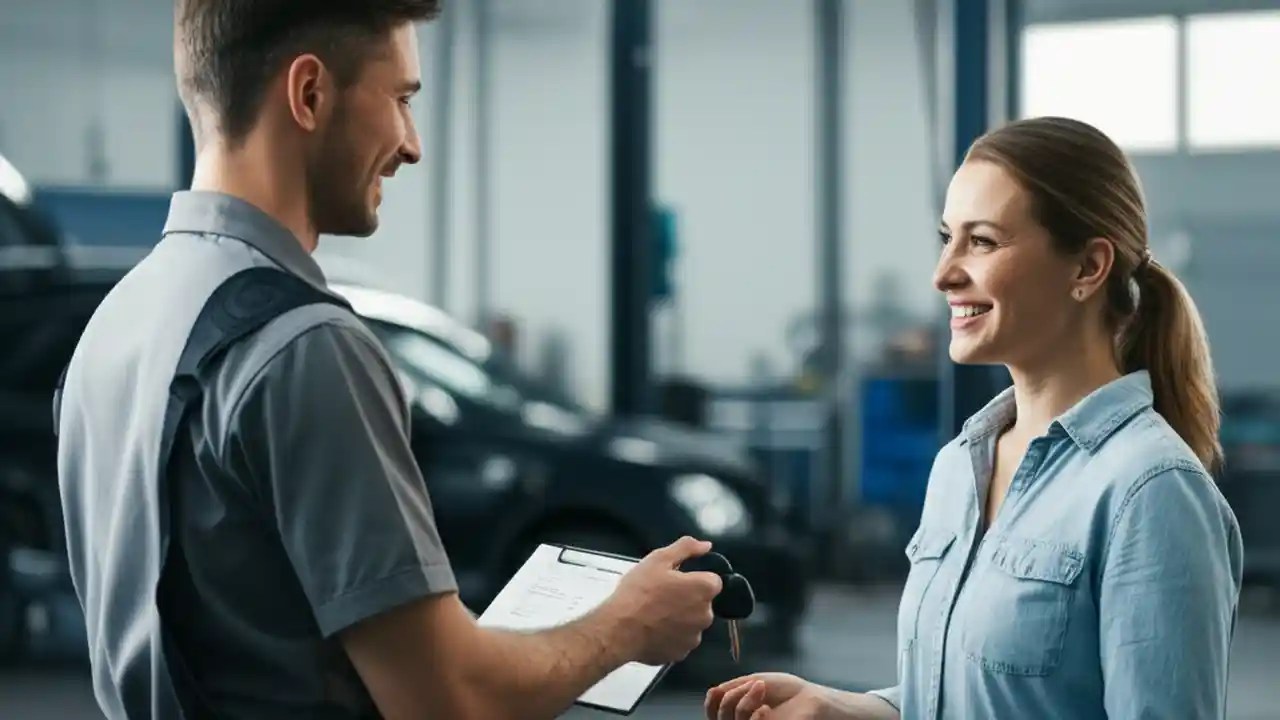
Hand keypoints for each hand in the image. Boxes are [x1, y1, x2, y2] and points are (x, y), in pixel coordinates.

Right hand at [603, 536, 721, 664]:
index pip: (712, 581)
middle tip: (662, 596)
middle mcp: (705, 615)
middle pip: (702, 603)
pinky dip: (671, 636)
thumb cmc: (639, 591)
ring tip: (655, 615)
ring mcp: (694, 638)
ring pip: (691, 623)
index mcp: (703, 590)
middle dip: (688, 599)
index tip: (676, 581)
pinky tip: (653, 630)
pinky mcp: (681, 654)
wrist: (620, 629)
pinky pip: (680, 640)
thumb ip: (686, 548)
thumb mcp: (658, 559)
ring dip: (680, 619)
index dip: (694, 579)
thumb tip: (706, 545)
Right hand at [705, 673, 810, 719]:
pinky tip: (765, 709)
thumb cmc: (786, 692)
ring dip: (743, 703)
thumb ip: (733, 687)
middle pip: (719, 717)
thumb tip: (713, 692)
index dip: (711, 703)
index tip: (718, 689)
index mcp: (737, 711)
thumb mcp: (754, 682)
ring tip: (761, 689)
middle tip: (755, 685)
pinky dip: (753, 718)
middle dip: (731, 697)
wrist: (812, 700)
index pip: (713, 713)